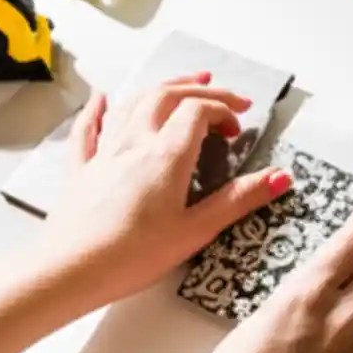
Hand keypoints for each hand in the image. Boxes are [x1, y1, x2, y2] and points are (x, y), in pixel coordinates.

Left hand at [33, 72, 292, 309]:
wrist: (71, 269)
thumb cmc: (134, 255)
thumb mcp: (196, 230)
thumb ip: (238, 200)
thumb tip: (281, 177)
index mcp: (166, 156)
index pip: (198, 111)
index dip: (223, 108)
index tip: (241, 124)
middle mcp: (135, 143)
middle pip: (167, 96)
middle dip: (198, 88)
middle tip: (222, 93)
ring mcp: (105, 153)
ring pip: (133, 103)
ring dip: (160, 87)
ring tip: (181, 82)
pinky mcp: (82, 169)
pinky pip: (89, 128)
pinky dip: (100, 107)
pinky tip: (101, 97)